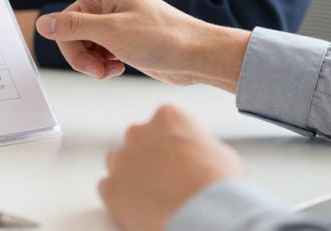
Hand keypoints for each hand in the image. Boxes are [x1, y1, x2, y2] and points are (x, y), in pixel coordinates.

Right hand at [0, 0, 249, 90]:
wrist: (195, 57)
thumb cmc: (165, 37)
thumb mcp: (114, 33)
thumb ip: (74, 28)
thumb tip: (45, 24)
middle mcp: (101, 0)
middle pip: (63, 26)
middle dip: (74, 51)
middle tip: (98, 64)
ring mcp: (108, 20)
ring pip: (74, 43)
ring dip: (87, 61)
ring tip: (111, 68)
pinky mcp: (115, 38)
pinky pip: (90, 51)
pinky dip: (98, 64)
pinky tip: (117, 67)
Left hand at [101, 105, 245, 230]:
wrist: (208, 214)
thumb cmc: (221, 185)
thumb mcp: (219, 151)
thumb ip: (195, 144)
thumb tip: (193, 152)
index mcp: (167, 117)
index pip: (162, 123)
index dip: (172, 144)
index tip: (180, 160)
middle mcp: (139, 132)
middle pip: (138, 140)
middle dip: (149, 157)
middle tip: (167, 180)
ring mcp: (122, 159)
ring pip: (119, 162)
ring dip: (132, 174)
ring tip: (153, 196)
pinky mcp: (110, 188)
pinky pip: (109, 188)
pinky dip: (121, 197)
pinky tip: (140, 208)